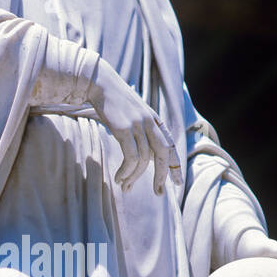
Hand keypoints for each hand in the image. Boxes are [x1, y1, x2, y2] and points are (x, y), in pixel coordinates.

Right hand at [88, 59, 181, 194]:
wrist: (99, 84)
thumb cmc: (114, 103)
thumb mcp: (133, 116)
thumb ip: (142, 132)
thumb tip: (145, 157)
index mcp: (155, 120)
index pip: (170, 146)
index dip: (175, 166)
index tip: (177, 183)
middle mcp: (150, 122)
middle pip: (163, 154)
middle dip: (162, 176)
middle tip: (158, 192)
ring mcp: (138, 125)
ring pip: (143, 160)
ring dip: (134, 177)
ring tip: (125, 187)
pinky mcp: (124, 129)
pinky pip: (130, 157)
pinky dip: (126, 171)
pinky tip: (119, 177)